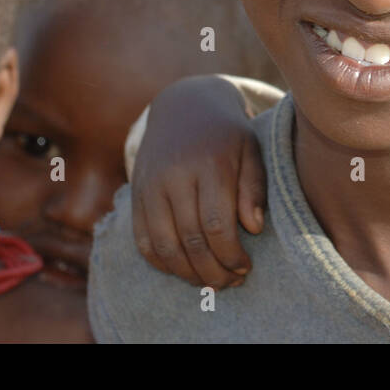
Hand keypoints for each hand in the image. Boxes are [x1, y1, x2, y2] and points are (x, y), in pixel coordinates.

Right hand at [132, 75, 267, 288]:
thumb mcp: (250, 152)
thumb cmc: (226, 135)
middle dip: (212, 271)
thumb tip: (253, 228)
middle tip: (231, 282)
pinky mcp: (136, 194)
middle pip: (190, 240)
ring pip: (164, 246)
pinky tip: (184, 269)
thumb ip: (253, 189)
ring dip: (187, 274)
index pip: (217, 224)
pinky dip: (162, 263)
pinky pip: (143, 240)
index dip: (231, 254)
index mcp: (209, 164)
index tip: (246, 267)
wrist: (184, 107)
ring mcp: (150, 186)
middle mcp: (175, 176)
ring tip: (210, 282)